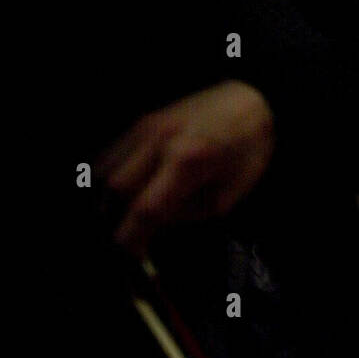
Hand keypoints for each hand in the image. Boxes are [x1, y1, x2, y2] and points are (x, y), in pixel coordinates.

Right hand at [94, 81, 274, 256]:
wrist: (253, 102)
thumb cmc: (248, 150)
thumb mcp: (227, 195)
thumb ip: (185, 214)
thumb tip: (151, 228)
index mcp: (187, 161)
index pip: (144, 209)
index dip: (131, 238)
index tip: (129, 255)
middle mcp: (160, 140)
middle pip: (115, 189)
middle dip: (116, 218)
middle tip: (130, 234)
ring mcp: (147, 127)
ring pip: (105, 170)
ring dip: (108, 198)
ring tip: (124, 213)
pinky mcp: (142, 121)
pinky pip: (110, 153)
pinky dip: (109, 176)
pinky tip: (124, 190)